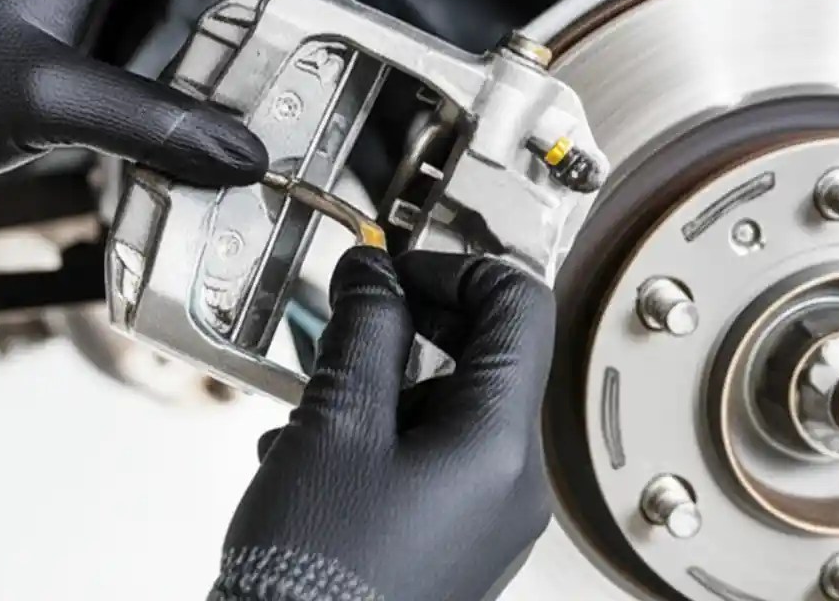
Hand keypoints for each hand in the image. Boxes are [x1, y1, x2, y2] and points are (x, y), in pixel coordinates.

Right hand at [214, 249, 555, 600]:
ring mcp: (487, 515)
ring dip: (385, 382)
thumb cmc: (318, 573)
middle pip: (489, 355)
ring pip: (451, 406)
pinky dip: (381, 432)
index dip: (457, 269)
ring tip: (318, 401)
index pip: (521, 306)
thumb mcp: (334, 425)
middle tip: (355, 319)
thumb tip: (375, 273)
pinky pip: (434, 455)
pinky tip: (318, 449)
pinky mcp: (455, 536)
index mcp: (500, 444)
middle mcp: (513, 482)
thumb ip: (364, 330)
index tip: (395, 272)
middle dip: (417, 324)